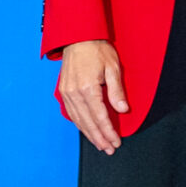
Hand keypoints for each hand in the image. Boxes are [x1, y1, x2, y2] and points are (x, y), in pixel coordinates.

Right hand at [57, 40, 127, 154]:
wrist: (77, 37)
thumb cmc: (97, 50)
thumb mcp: (113, 68)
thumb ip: (116, 91)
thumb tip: (122, 109)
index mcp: (87, 88)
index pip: (100, 117)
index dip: (109, 132)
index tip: (117, 142)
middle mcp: (74, 93)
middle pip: (88, 122)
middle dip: (99, 138)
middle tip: (109, 149)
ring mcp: (66, 93)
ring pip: (78, 120)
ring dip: (89, 134)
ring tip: (100, 145)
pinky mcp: (64, 91)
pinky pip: (72, 113)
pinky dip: (80, 124)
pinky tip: (87, 131)